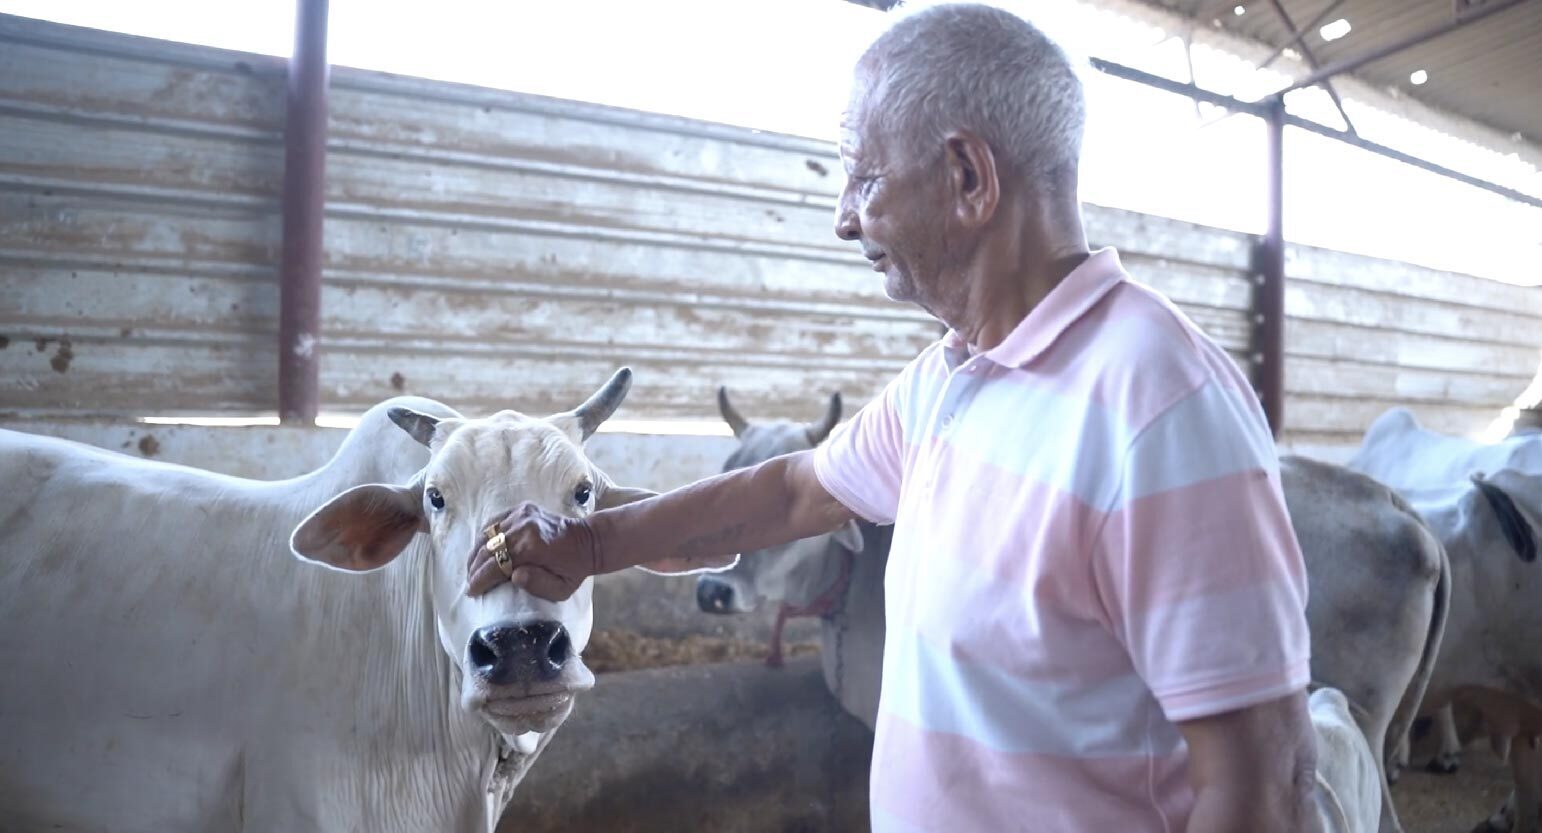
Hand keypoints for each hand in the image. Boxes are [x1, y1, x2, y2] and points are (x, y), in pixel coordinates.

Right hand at [466, 502, 599, 600]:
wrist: (588, 541)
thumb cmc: (573, 569)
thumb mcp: (561, 589)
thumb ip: (536, 585)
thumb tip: (512, 575)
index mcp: (532, 548)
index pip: (495, 565)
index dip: (480, 580)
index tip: (471, 591)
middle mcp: (524, 527)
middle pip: (487, 550)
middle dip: (474, 569)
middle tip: (469, 583)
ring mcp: (522, 514)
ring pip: (487, 534)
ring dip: (476, 553)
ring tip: (472, 568)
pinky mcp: (522, 508)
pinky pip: (495, 522)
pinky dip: (485, 536)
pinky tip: (482, 549)